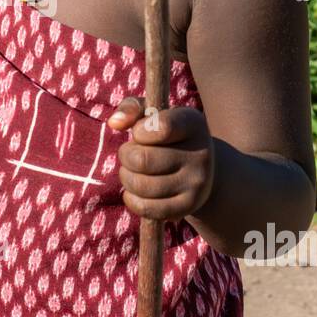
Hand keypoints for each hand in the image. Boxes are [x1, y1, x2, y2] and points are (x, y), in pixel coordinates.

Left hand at [106, 96, 215, 221]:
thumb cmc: (167, 135)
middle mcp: (201, 153)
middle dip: (126, 155)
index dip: (139, 131)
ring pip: (141, 185)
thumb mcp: (153, 113)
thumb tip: (114, 123)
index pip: (161, 128)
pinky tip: (135, 190)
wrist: (200, 168)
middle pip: (142, 160)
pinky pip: (146, 207)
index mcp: (193, 123)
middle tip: (130, 153)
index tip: (139, 133)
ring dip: (126, 177)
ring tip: (132, 171)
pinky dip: (131, 199)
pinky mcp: (188, 206)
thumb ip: (131, 108)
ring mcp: (197, 183)